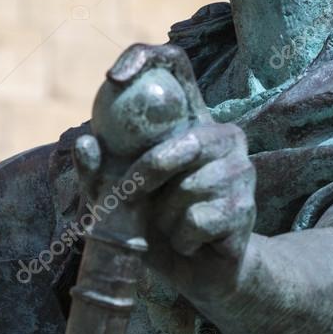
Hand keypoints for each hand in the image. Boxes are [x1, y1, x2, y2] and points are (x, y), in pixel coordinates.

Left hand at [73, 43, 255, 300]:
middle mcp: (222, 136)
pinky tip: (190, 243)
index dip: (144, 57)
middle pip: (184, 142)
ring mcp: (241, 169)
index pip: (175, 64)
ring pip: (189, 187)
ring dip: (164, 218)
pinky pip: (198, 219)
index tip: (112, 79)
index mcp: (190, 120)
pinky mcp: (246, 206)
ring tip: (171, 227)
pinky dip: (181, 239)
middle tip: (132, 201)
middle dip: (147, 178)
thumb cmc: (156, 228)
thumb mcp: (116, 201)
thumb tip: (85, 142)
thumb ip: (97, 174)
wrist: (202, 275)